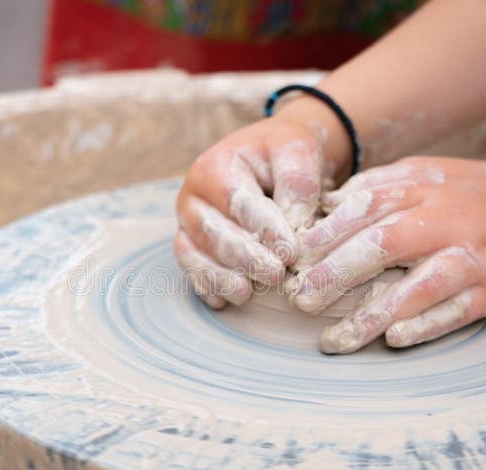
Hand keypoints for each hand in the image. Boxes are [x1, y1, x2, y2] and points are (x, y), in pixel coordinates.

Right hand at [175, 114, 334, 308]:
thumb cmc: (283, 154)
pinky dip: (205, 285)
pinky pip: (191, 268)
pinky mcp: (191, 245)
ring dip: (219, 277)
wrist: (270, 157)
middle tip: (276, 276)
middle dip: (244, 257)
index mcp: (216, 167)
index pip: (237, 201)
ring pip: (193, 253)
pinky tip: (223, 302)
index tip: (291, 252)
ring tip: (246, 294)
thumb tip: (295, 225)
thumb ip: (297, 183)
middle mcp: (194, 196)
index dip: (264, 229)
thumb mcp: (296, 151)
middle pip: (212, 231)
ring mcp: (188, 223)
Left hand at [290, 156, 485, 352]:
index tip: (294, 258)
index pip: (366, 208)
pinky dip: (424, 326)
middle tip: (301, 300)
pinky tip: (393, 340)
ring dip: (373, 315)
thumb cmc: (465, 194)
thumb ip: (375, 187)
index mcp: (422, 189)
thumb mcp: (422, 174)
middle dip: (337, 274)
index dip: (327, 233)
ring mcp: (471, 258)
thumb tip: (322, 208)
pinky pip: (454, 312)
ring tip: (334, 340)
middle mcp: (445, 222)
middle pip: (384, 245)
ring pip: (419, 288)